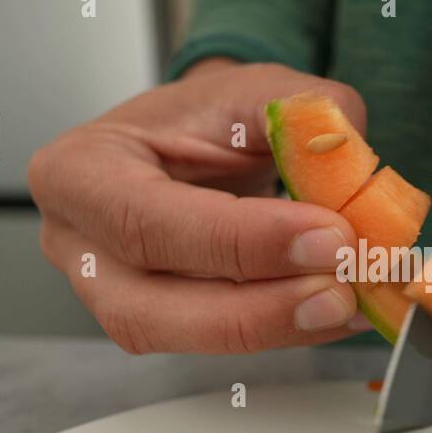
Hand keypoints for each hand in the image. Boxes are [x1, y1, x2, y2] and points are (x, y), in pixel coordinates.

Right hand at [29, 61, 371, 352]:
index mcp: (79, 173)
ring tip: (353, 303)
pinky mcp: (163, 325)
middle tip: (344, 289)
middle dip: (258, 308)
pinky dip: (287, 329)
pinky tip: (341, 312)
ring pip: (187, 338)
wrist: (196, 145)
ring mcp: (113, 296)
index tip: (329, 236)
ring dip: (278, 328)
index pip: (150, 221)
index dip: (243, 241)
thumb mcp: (251, 89)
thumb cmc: (203, 118)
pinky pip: (220, 343)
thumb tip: (344, 158)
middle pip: (152, 308)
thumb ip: (299, 111)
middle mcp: (80, 247)